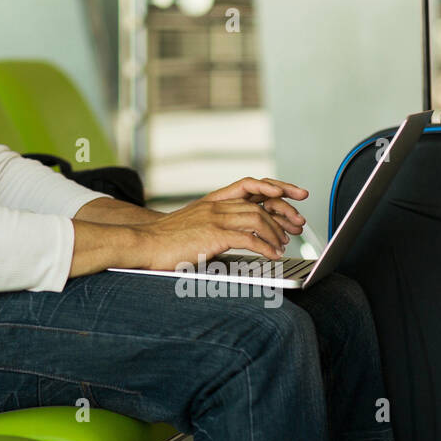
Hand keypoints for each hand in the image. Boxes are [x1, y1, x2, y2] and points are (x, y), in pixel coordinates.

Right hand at [124, 177, 306, 269]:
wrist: (142, 244)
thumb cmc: (165, 241)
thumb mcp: (193, 226)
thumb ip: (215, 225)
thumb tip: (239, 236)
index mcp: (212, 200)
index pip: (251, 185)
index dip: (275, 187)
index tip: (295, 194)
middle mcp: (215, 205)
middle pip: (260, 201)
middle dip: (284, 211)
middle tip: (298, 224)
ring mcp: (214, 218)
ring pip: (258, 218)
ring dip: (276, 233)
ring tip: (283, 245)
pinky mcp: (212, 235)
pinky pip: (249, 238)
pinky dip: (265, 247)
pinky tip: (272, 256)